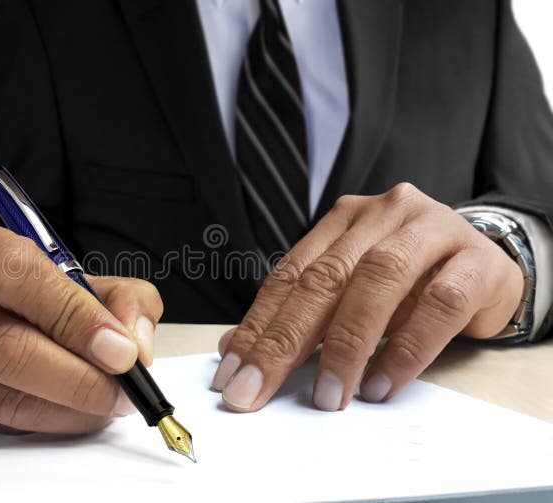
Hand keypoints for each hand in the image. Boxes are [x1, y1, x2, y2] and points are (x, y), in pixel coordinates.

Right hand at [0, 221, 162, 433]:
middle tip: (123, 390)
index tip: (120, 349)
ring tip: (109, 403)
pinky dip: (50, 423)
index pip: (14, 274)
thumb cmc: (23, 287)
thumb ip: (118, 296)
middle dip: (77, 377)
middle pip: (1, 347)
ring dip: (69, 409)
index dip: (72, 315)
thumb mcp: (75, 272)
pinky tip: (77, 412)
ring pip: (1, 396)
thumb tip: (134, 345)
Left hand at [213, 183, 522, 411]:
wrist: (490, 266)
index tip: (232, 372)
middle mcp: (383, 214)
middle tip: (256, 389)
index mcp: (343, 220)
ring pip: (377, 281)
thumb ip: (301, 312)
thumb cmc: (412, 281)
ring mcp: (433, 230)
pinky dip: (405, 350)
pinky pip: (438, 305)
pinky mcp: (477, 261)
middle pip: (324, 279)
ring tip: (328, 395)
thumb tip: (237, 348)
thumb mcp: (352, 290)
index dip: (257, 325)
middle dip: (284, 341)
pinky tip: (381, 384)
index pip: (290, 274)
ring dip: (346, 346)